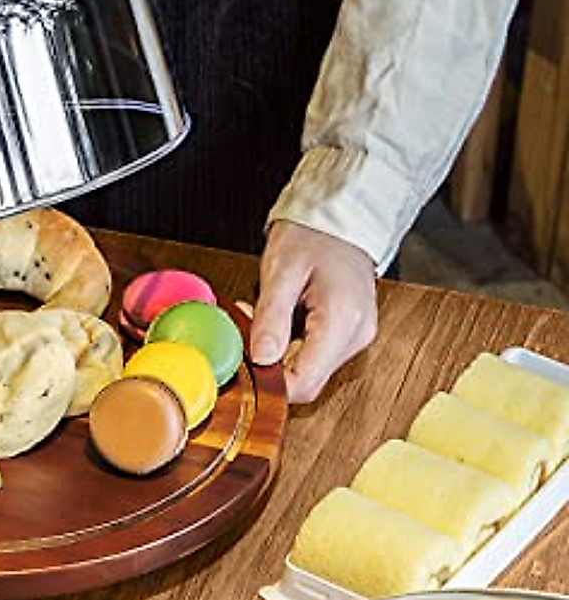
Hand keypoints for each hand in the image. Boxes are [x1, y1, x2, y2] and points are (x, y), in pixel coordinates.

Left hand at [249, 221, 377, 403]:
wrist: (340, 216)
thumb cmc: (313, 234)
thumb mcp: (281, 271)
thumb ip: (271, 318)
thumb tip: (260, 359)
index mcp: (342, 322)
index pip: (305, 383)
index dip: (271, 382)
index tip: (244, 362)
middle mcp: (355, 336)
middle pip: (307, 379)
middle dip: (271, 363)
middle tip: (248, 327)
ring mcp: (355, 336)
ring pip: (309, 368)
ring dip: (279, 352)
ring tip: (263, 315)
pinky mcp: (348, 332)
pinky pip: (315, 353)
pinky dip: (291, 343)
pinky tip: (280, 318)